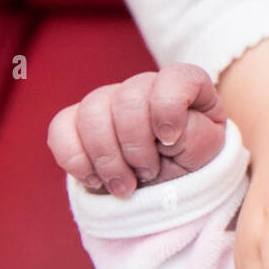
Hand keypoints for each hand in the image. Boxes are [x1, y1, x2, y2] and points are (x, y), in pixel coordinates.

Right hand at [47, 63, 226, 194]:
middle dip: (137, 147)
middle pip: (127, 100)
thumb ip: (195, 133)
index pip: (175, 78)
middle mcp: (142, 87)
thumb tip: (163, 132)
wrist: (163, 190)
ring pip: (92, 114)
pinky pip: (61, 128)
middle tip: (149, 173)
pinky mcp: (76, 122)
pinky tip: (96, 179)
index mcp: (184, 86)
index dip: (169, 109)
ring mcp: (107, 101)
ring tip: (126, 186)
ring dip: (108, 160)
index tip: (170, 141)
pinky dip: (76, 160)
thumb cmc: (190, 163)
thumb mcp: (207, 150)